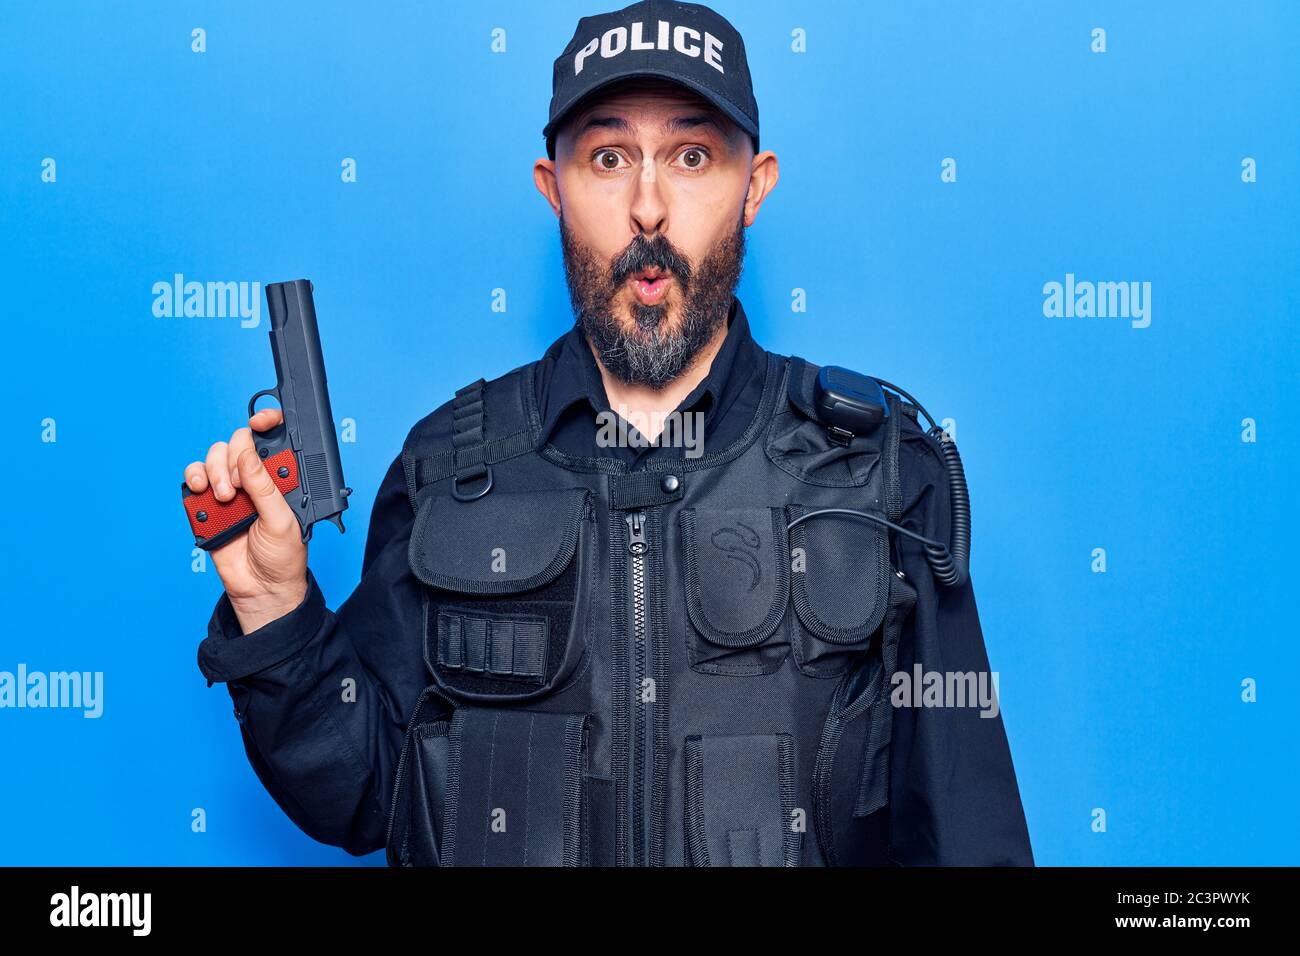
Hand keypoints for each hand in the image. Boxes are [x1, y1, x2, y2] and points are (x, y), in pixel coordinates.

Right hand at [183, 408, 308, 632]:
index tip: (261, 420)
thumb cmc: (283, 557)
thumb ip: (264, 487)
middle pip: (236, 443)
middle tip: (238, 486)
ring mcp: (230, 490)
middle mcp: (254, 479)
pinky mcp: (207, 505)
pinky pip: (194, 479)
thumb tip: (248, 455)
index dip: (267, 423)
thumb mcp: (282, 520)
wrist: (260, 589)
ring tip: (225, 497)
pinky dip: (194, 479)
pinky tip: (203, 492)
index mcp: (280, 479)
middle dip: (234, 458)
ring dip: (214, 470)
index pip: (272, 440)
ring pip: (213, 457)